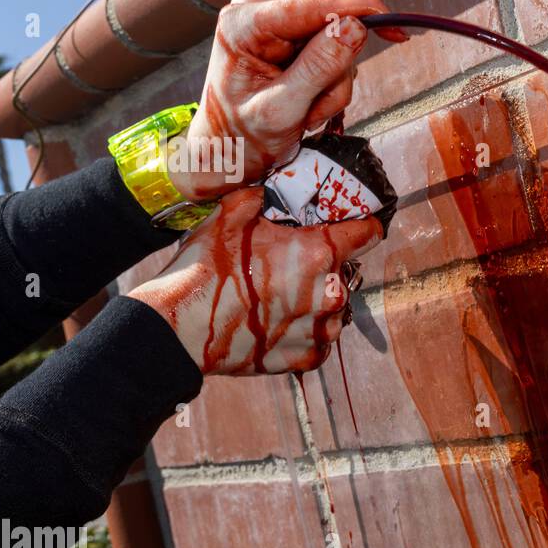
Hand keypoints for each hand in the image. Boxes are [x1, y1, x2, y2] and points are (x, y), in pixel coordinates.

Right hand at [128, 188, 381, 374]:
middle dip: (325, 266)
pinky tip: (277, 323)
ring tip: (280, 298)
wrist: (179, 330)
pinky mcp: (309, 358)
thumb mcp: (230, 216)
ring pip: (336, 307)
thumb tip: (271, 189)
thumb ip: (261, 197)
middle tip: (290, 266)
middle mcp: (331, 293)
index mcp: (320, 253)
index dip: (361, 225)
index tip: (356, 225)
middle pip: (346, 271)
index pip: (368, 233)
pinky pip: (320, 339)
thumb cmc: (204, 271)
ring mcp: (322, 330)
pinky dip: (305, 331)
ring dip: (317, 301)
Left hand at [173, 0, 407, 200]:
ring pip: (336, 44)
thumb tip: (355, 27)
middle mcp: (258, 12)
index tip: (392, 21)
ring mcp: (273, 22)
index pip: (311, 6)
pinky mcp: (288, 35)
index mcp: (244, 23)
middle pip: (329, 28)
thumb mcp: (282, 110)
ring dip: (331, 86)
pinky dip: (328, 85)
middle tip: (313, 110)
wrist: (228, 150)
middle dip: (333, 74)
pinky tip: (307, 104)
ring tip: (306, 113)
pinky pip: (332, 53)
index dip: (357, 11)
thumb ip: (318, 69)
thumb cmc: (242, 135)